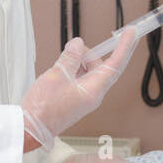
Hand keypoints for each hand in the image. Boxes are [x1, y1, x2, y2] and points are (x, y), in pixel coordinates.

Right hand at [20, 28, 138, 149]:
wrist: (30, 129)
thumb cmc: (43, 108)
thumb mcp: (57, 75)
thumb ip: (71, 57)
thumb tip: (79, 44)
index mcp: (94, 90)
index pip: (115, 64)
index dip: (125, 47)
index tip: (131, 32)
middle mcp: (93, 94)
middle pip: (100, 66)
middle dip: (89, 55)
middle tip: (75, 48)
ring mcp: (84, 98)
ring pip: (88, 72)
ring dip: (78, 62)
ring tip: (60, 63)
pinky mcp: (75, 99)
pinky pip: (80, 79)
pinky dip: (73, 70)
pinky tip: (60, 69)